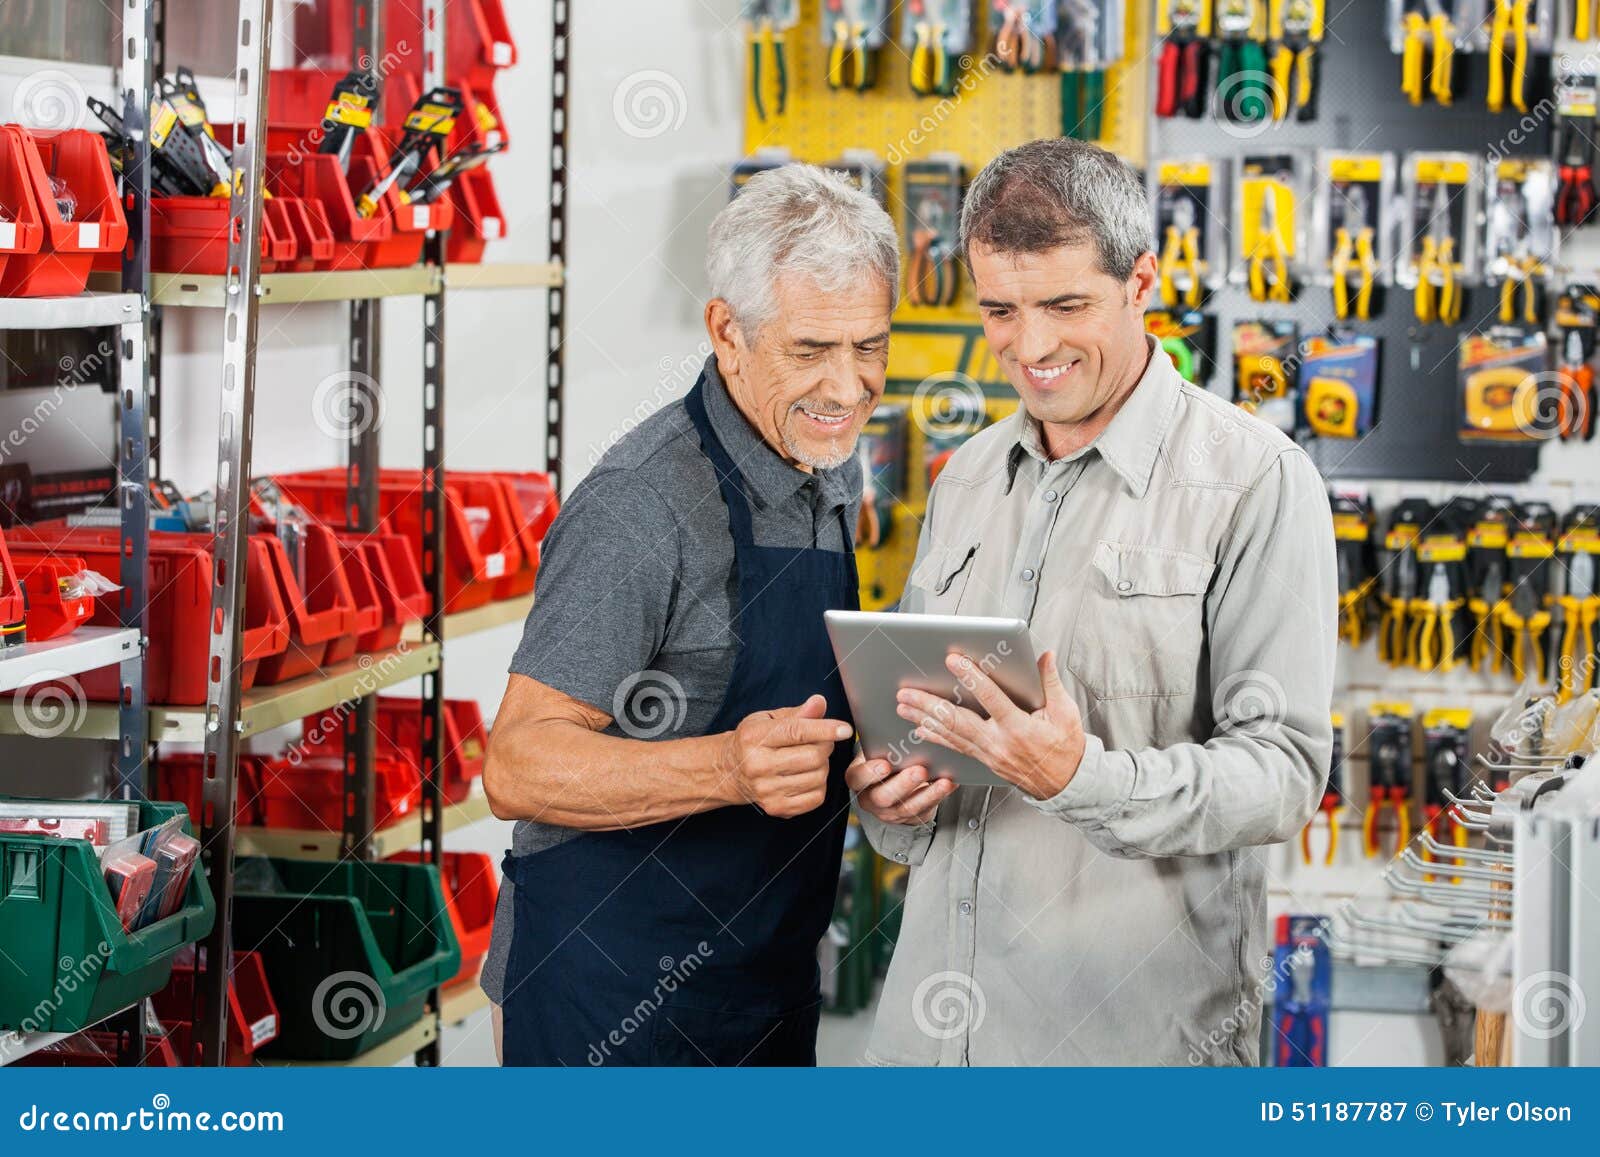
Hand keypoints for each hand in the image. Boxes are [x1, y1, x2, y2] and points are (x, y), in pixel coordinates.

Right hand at [716, 695, 851, 817]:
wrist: (729, 771)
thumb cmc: (751, 742)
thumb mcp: (767, 719)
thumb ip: (796, 713)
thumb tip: (819, 703)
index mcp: (754, 738)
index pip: (796, 732)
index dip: (825, 729)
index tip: (845, 729)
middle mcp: (758, 766)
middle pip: (812, 757)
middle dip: (825, 746)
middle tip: (821, 741)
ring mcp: (766, 790)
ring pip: (817, 777)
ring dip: (823, 766)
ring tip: (810, 759)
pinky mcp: (776, 808)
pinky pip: (815, 797)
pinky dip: (819, 785)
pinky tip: (807, 776)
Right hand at [846, 754, 956, 824]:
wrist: (890, 783)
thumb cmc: (883, 759)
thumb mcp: (875, 751)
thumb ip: (879, 744)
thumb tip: (896, 726)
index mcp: (858, 779)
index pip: (858, 778)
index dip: (870, 773)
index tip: (885, 764)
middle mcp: (871, 799)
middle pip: (884, 797)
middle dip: (903, 784)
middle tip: (920, 770)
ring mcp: (890, 812)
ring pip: (907, 807)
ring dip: (927, 794)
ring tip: (942, 781)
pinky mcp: (909, 818)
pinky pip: (925, 810)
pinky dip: (938, 796)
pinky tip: (949, 784)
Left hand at [895, 651, 1085, 800]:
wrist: (1066, 785)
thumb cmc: (1066, 748)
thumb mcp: (1065, 713)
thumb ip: (1050, 682)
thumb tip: (1045, 656)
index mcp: (1019, 728)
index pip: (991, 698)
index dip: (972, 678)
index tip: (953, 660)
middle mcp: (998, 742)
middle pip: (957, 720)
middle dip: (929, 705)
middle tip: (907, 692)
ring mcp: (988, 754)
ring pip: (950, 734)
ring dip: (924, 719)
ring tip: (903, 706)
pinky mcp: (984, 760)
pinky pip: (955, 747)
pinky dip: (935, 736)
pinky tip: (919, 728)